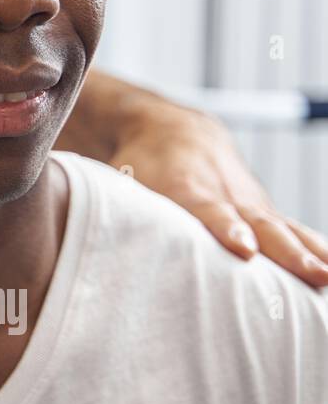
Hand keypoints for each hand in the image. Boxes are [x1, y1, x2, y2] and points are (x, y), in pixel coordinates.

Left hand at [110, 102, 327, 286]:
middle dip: (284, 251)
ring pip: (283, 228)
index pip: (210, 210)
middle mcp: (227, 193)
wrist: (172, 130)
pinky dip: (316, 247)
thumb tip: (97, 252)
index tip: (243, 250)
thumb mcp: (125, 182)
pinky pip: (294, 230)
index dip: (226, 229)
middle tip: (311, 274)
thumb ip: (119, 213)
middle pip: (259, 224)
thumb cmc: (140, 165)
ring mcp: (249, 202)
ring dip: (308, 253)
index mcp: (187, 186)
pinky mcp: (262, 211)